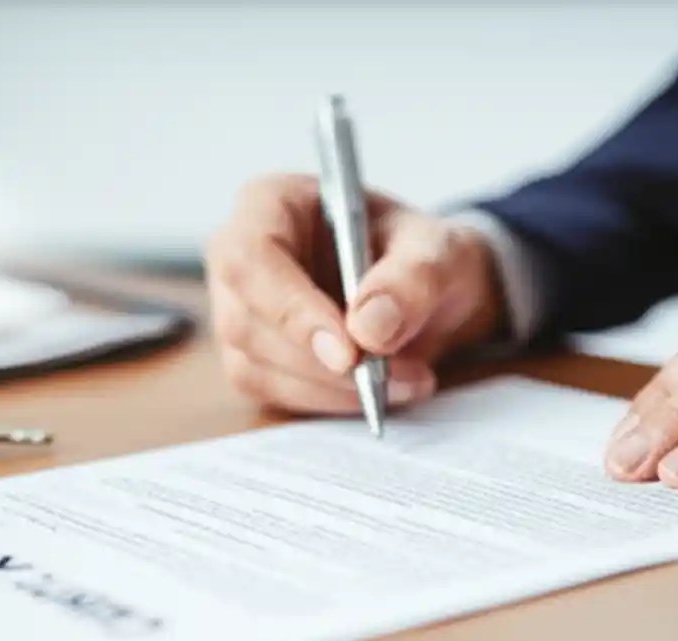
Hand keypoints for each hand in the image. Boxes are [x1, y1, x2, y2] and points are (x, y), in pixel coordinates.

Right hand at [206, 174, 503, 413]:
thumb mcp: (439, 251)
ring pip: (256, 366)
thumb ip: (413, 279)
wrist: (425, 293)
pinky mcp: (251, 358)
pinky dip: (331, 401)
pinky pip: (274, 393)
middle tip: (394, 374)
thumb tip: (370, 327)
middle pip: (247, 321)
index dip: (291, 309)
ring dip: (332, 388)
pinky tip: (381, 390)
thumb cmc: (421, 255)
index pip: (251, 256)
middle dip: (321, 362)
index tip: (347, 352)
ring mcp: (238, 311)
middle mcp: (239, 257)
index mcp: (270, 204)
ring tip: (406, 379)